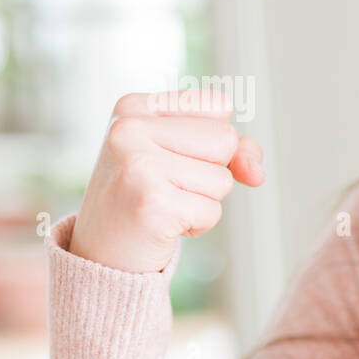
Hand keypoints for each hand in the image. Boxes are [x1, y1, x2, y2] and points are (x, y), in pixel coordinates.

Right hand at [68, 90, 263, 272]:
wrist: (103, 253)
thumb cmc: (149, 197)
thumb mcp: (186, 157)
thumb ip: (234, 149)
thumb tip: (256, 173)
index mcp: (135, 106)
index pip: (218, 105)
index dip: (214, 141)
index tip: (175, 157)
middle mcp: (129, 128)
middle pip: (226, 138)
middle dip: (212, 170)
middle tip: (168, 185)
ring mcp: (138, 164)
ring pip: (223, 179)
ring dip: (204, 200)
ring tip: (164, 204)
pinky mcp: (151, 202)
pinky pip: (212, 211)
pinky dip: (197, 225)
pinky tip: (162, 224)